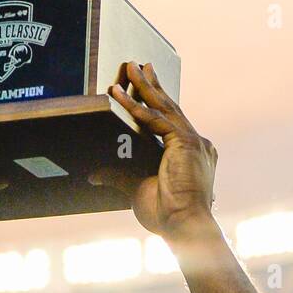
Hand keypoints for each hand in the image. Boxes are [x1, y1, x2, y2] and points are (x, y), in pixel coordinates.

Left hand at [90, 62, 217, 239]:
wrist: (184, 226)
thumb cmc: (167, 216)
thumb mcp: (137, 191)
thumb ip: (118, 177)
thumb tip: (95, 174)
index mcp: (191, 154)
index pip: (172, 121)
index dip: (158, 103)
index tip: (147, 86)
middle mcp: (197, 144)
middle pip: (170, 107)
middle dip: (153, 85)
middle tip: (140, 65)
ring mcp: (193, 142)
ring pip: (164, 107)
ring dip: (144, 87)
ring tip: (130, 68)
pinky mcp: (185, 143)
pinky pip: (155, 120)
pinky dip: (135, 108)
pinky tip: (119, 96)